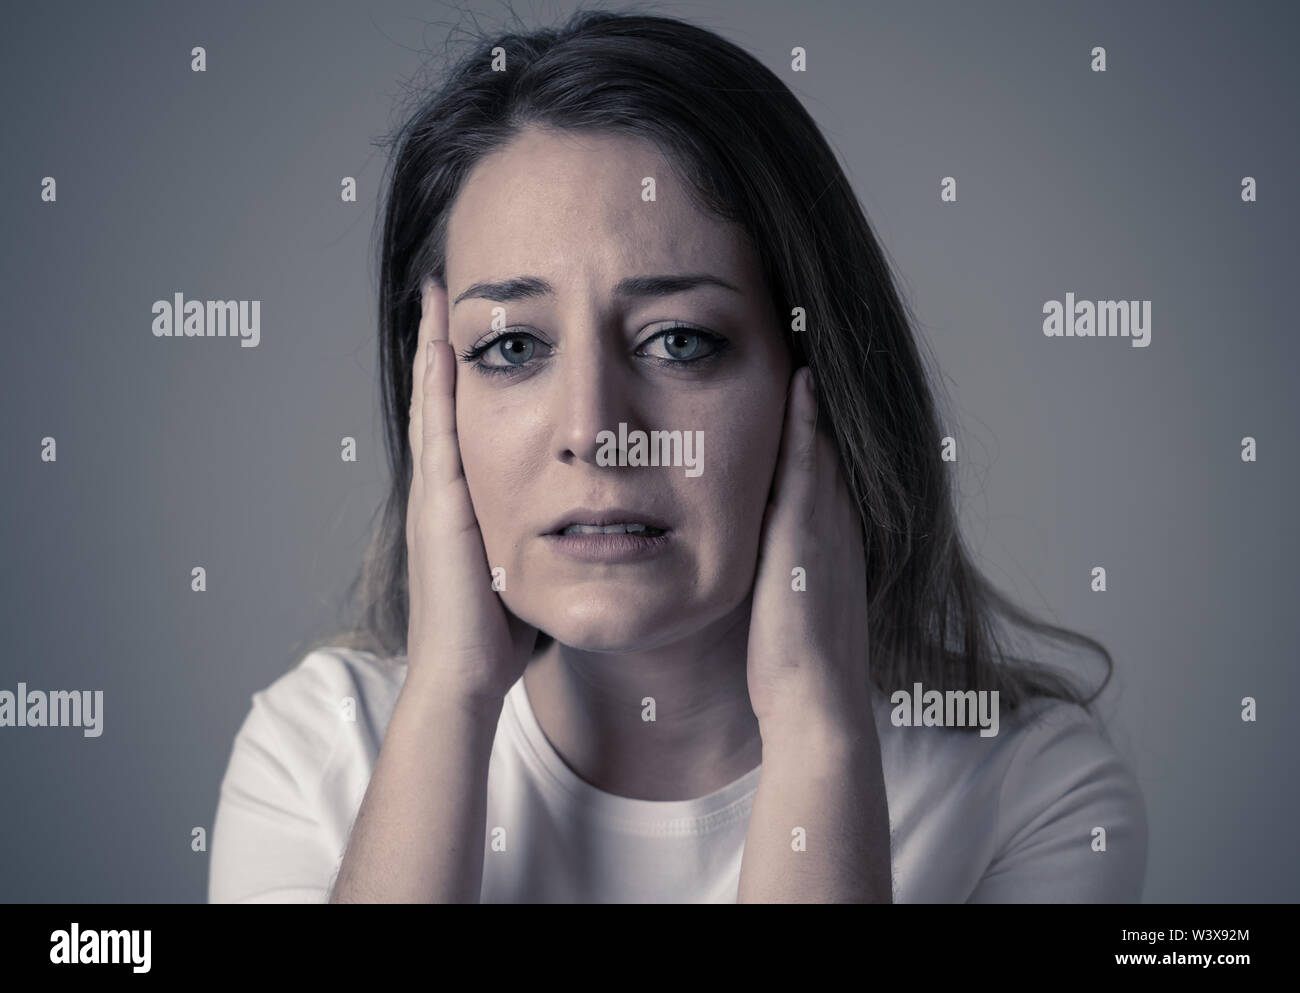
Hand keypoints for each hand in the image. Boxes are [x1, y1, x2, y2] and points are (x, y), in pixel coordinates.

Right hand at [405, 279, 536, 706]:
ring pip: (433, 404)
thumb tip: (580, 527)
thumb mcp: (521, 571)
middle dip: (441, 346)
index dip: (462, 377)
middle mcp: (441, 489)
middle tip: (443, 290)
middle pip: (439, 400)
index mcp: (462, 503)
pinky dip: (437, 385)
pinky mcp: (441, 504)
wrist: (465, 678)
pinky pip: (439, 429)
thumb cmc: (498, 637)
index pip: (461, 423)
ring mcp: (435, 494)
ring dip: (434, 348)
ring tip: (436, 296)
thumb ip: (538, 541)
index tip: (472, 330)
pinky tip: (444, 343)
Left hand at [745, 367, 873, 743]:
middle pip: (828, 442)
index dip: (815, 422)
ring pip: (821, 444)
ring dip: (813, 395)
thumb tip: (761, 556)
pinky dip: (804, 421)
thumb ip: (781, 568)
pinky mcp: (807, 536)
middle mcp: (840, 523)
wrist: (816, 705)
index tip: (800, 376)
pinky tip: (799, 380)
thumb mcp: (790, 605)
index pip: (824, 464)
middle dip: (818, 395)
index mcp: (835, 538)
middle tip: (809, 334)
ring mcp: (828, 526)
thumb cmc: (793, 668)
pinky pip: (806, 465)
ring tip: (805, 338)